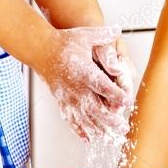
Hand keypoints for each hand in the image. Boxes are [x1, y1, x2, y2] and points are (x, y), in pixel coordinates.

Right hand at [40, 26, 130, 142]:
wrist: (41, 50)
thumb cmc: (64, 42)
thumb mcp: (85, 35)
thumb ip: (103, 34)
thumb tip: (117, 29)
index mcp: (83, 71)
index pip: (102, 86)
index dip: (115, 95)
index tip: (126, 102)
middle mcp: (75, 87)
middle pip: (95, 108)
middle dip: (110, 120)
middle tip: (123, 128)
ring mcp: (67, 97)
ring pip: (84, 117)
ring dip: (98, 128)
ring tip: (110, 137)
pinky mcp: (62, 101)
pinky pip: (71, 119)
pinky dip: (80, 130)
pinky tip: (89, 139)